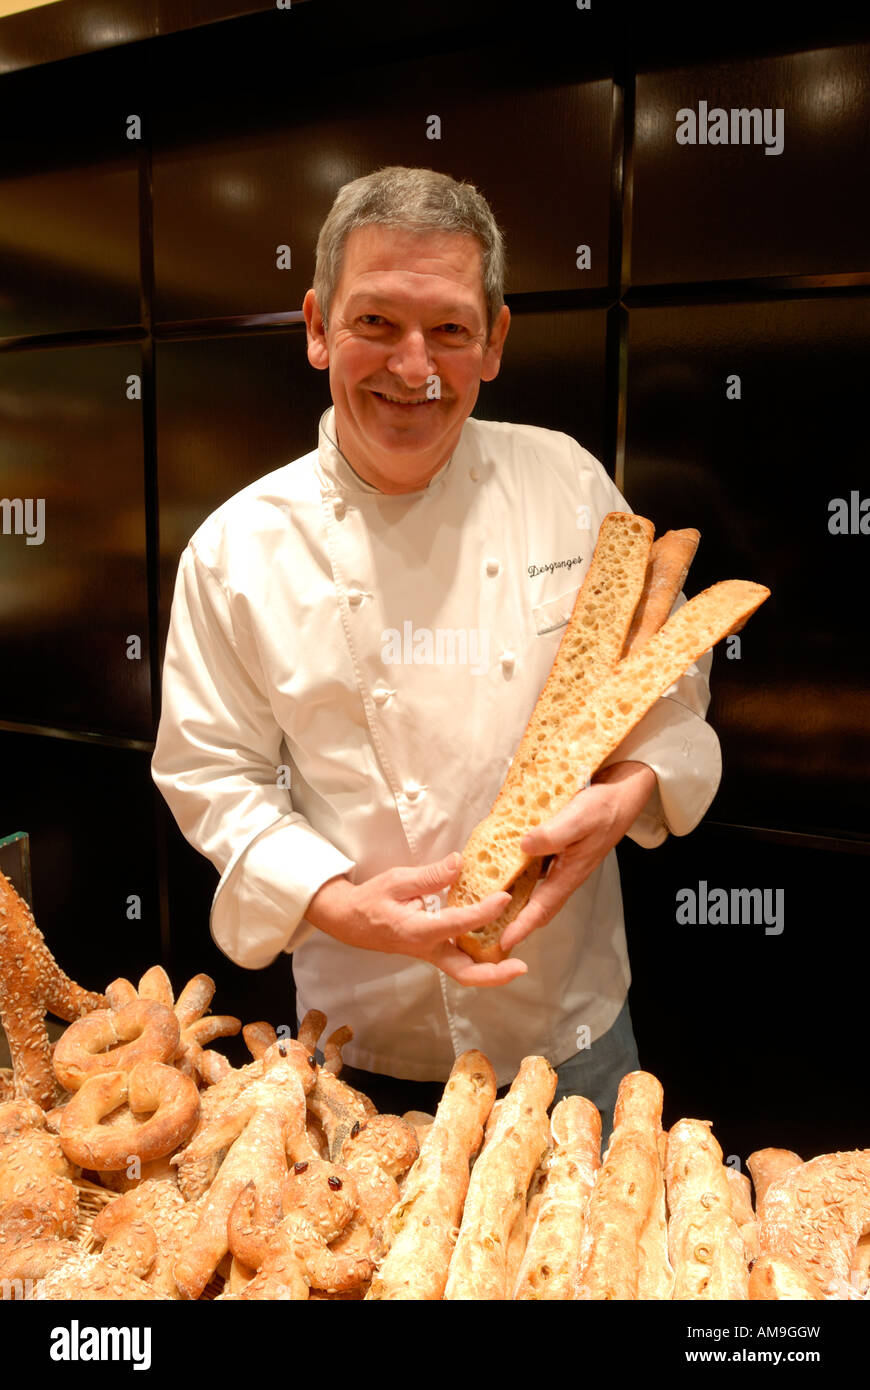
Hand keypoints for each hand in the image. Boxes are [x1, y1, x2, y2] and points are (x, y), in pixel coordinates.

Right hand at [305, 853, 527, 986]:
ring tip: (517, 959)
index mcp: (417, 930)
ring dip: (491, 970)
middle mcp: (427, 949)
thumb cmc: (370, 900)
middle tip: (520, 966)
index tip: (504, 898)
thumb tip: (459, 862)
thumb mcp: (396, 881)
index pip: (458, 924)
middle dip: (494, 974)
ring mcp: (430, 954)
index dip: (484, 912)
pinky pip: (460, 961)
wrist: (349, 921)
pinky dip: (481, 958)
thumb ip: (429, 875)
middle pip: (465, 973)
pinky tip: (497, 942)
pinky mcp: (432, 952)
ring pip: (464, 972)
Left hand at [498, 761, 657, 953]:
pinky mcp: (556, 851)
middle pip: (536, 906)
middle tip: (490, 934)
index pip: (542, 908)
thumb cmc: (603, 808)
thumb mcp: (579, 817)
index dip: (523, 927)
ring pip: (532, 888)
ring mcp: (560, 863)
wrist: (621, 795)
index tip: (504, 943)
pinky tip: (499, 867)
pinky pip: (532, 869)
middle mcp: (563, 874)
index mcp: (569, 874)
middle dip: (515, 923)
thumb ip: (554, 834)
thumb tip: (524, 847)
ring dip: (513, 899)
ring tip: (487, 906)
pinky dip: (516, 873)